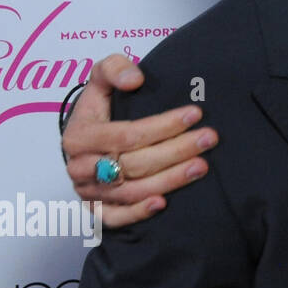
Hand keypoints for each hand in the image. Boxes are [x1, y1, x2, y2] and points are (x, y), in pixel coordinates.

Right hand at [63, 53, 218, 228]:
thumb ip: (113, 69)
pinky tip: (164, 204)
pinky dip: (139, 213)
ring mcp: (88, 191)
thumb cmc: (98, 111)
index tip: (195, 114)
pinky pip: (115, 218)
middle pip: (134, 163)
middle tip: (208, 138)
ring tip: (202, 165)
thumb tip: (135, 79)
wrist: (84, 140)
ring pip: (132, 190)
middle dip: (177, 150)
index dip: (163, 125)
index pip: (127, 134)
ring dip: (170, 179)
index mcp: (79, 135)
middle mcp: (81, 166)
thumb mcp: (99, 82)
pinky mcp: (96, 210)